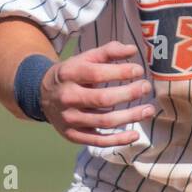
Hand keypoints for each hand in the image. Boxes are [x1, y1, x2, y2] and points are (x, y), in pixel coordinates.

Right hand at [39, 41, 155, 146]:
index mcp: (69, 74)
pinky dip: (118, 140)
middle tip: (146, 87)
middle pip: (103, 99)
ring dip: (130, 117)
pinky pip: (98, 141)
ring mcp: (69, 119)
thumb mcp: (84, 58)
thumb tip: (133, 50)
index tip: (139, 70)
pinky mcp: (73, 135)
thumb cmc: (72, 74)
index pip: (97, 74)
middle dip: (129, 94)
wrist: (42, 95)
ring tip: (149, 110)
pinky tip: (135, 134)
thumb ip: (108, 51)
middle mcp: (67, 97)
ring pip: (104, 121)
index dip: (120, 72)